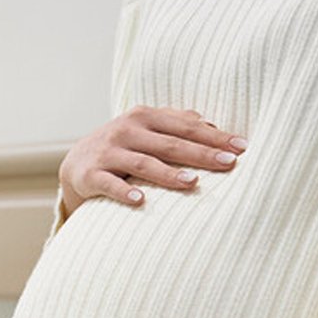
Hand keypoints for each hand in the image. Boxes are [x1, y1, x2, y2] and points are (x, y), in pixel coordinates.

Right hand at [58, 106, 248, 214]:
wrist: (75, 162)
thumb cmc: (123, 146)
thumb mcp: (146, 129)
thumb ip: (177, 124)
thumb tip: (213, 125)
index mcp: (145, 116)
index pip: (186, 126)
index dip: (214, 136)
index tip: (242, 147)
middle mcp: (126, 130)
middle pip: (170, 143)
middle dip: (201, 153)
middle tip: (229, 164)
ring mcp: (108, 152)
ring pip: (143, 163)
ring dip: (168, 174)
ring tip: (192, 183)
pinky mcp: (91, 174)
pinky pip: (110, 184)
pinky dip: (124, 192)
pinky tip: (141, 201)